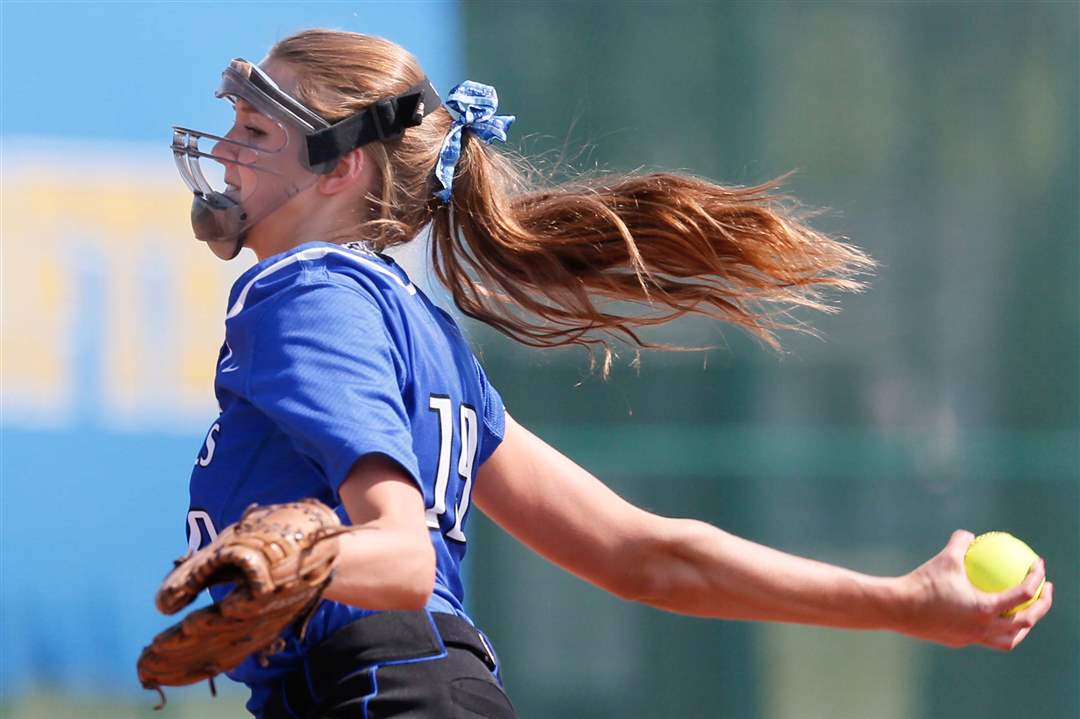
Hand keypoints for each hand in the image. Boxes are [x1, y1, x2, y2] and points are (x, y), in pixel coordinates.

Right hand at [897, 530, 1052, 650]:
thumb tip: (971, 534)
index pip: (1022, 594)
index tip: (1039, 566)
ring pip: (1009, 638)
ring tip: (1025, 612)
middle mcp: (983, 628)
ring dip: (1022, 626)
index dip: (1036, 578)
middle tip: (1045, 590)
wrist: (898, 608)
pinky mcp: (960, 641)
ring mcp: (972, 638)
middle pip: (1026, 622)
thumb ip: (960, 543)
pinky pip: (986, 637)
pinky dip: (995, 627)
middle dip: (1042, 606)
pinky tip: (988, 614)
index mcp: (985, 609)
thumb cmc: (922, 582)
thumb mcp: (943, 557)